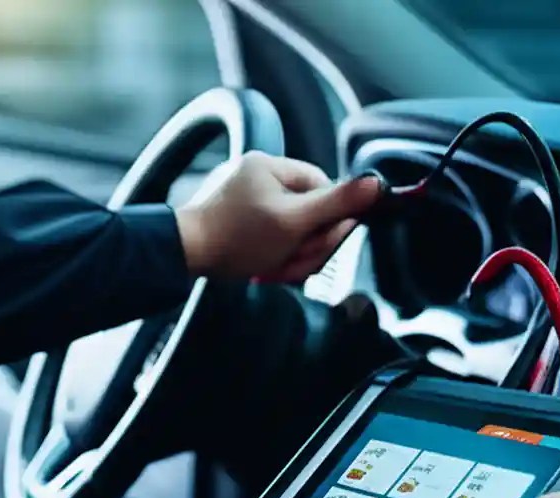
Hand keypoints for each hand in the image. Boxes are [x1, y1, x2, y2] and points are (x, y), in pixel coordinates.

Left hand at [174, 152, 381, 281]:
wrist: (183, 257)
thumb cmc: (234, 238)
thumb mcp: (293, 222)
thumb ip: (336, 203)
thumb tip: (375, 185)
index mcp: (271, 166)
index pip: (324, 187)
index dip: (330, 219)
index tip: (320, 241)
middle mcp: (259, 177)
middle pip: (310, 212)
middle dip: (307, 244)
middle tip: (293, 261)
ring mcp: (247, 201)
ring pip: (293, 231)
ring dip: (291, 255)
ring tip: (274, 268)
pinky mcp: (238, 223)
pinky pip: (272, 239)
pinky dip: (273, 258)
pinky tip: (264, 269)